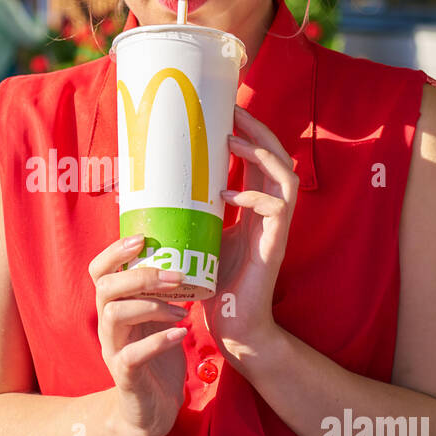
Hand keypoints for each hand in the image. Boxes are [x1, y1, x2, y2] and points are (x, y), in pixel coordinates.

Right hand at [89, 235, 189, 435]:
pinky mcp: (126, 376)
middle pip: (105, 288)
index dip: (114, 252)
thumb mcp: (158, 321)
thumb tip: (188, 259)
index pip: (99, 271)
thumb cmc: (158, 361)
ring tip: (181, 309)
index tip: (142, 239)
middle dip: (141, 276)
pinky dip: (158, 341)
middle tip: (176, 276)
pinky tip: (180, 334)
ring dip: (150, 305)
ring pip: (114, 315)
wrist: (152, 412)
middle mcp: (108, 327)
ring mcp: (113, 351)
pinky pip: (133, 355)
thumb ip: (162, 295)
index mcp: (114, 308)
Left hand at [200, 104, 298, 365]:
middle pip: (279, 158)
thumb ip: (190, 212)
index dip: (248, 132)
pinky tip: (230, 194)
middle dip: (258, 130)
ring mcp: (276, 229)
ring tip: (232, 141)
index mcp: (255, 208)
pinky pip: (277, 209)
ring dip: (260, 154)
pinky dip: (254, 196)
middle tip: (232, 111)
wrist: (232, 326)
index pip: (260, 160)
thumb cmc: (214, 284)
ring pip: (285, 177)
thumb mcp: (200, 237)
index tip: (225, 110)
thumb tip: (150, 186)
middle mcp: (270, 214)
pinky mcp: (274, 247)